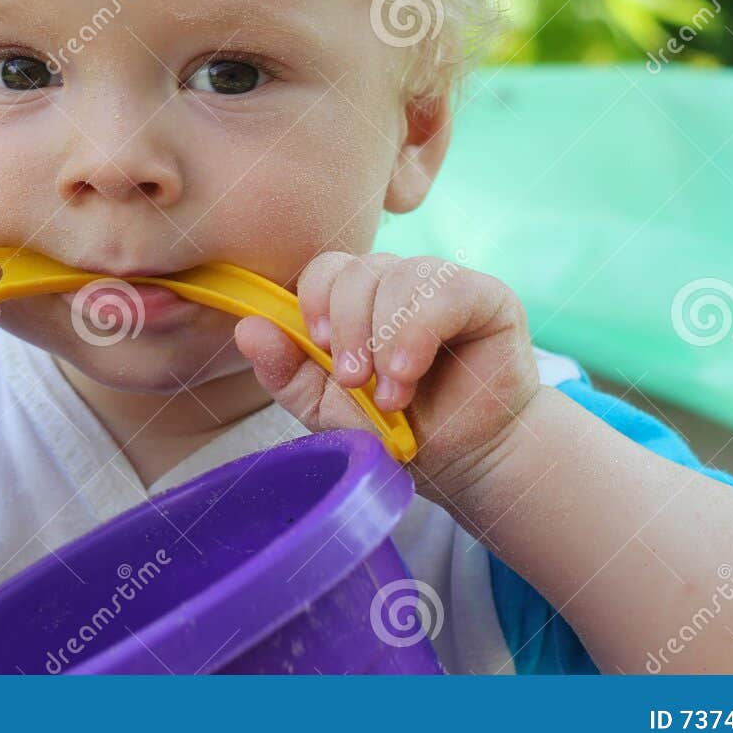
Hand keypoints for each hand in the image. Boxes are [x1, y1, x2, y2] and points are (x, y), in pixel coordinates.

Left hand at [234, 252, 540, 501]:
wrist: (464, 464)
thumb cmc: (399, 432)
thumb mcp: (328, 408)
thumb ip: (286, 370)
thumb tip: (246, 326)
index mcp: (359, 299)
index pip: (327, 268)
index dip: (316, 299)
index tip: (320, 346)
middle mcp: (399, 282)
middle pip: (359, 268)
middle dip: (349, 327)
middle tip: (355, 381)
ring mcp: (443, 285)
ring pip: (402, 275)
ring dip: (386, 337)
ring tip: (392, 394)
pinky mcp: (487, 297)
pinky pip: (448, 289)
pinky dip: (419, 331)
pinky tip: (410, 372)